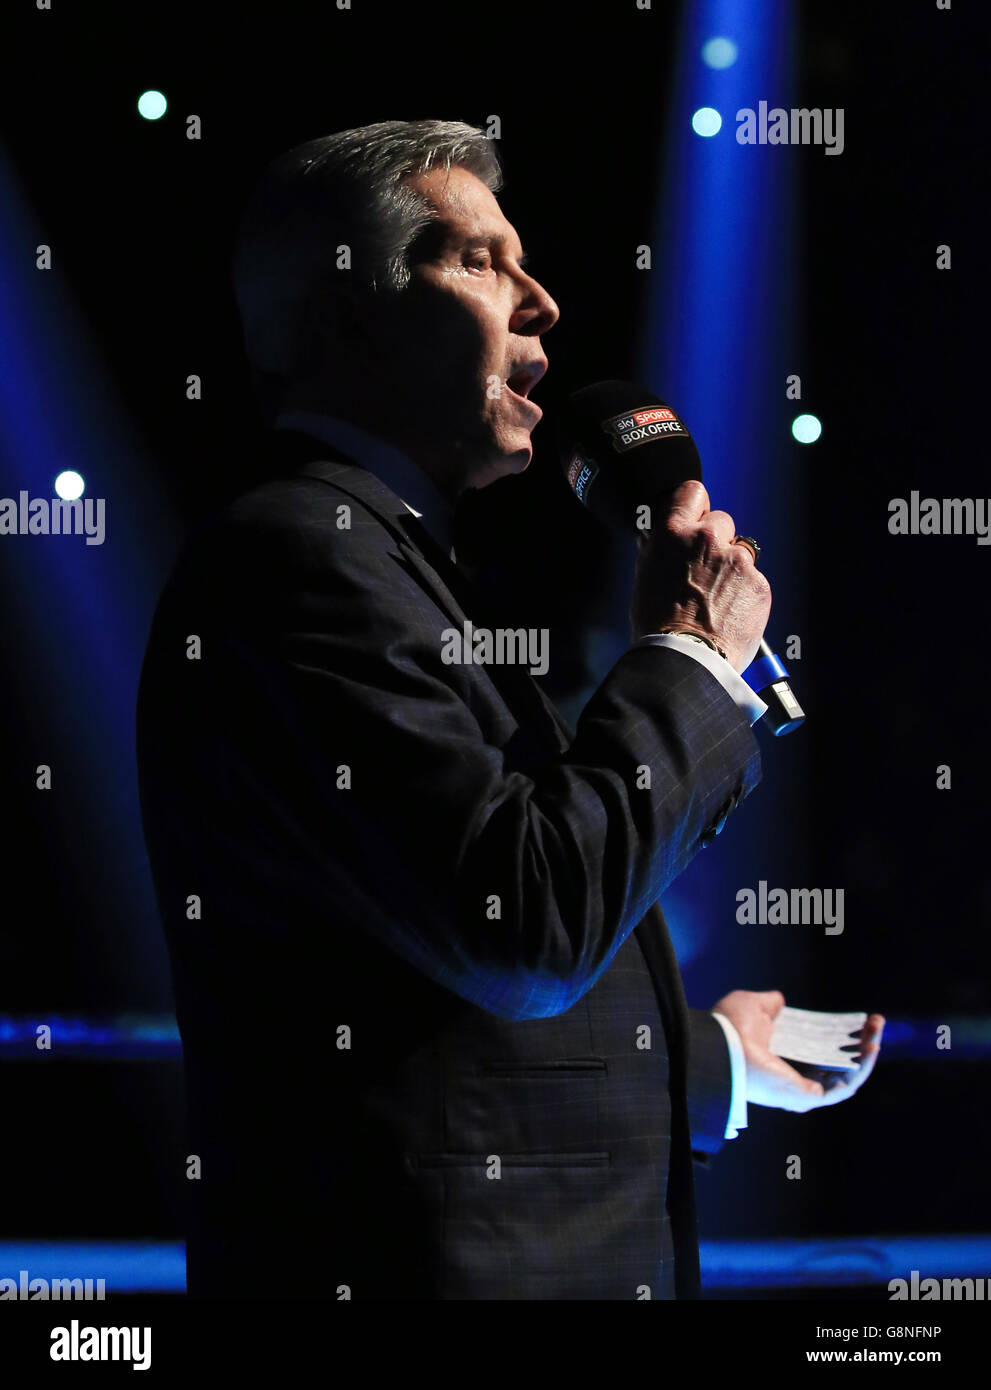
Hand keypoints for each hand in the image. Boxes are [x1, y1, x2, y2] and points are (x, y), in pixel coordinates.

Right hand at [630, 479, 771, 671]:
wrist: (686, 660)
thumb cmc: (657, 625)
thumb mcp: (644, 579)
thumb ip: (655, 551)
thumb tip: (656, 537)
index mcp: (673, 533)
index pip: (692, 492)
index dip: (696, 507)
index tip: (697, 521)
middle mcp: (706, 539)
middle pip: (722, 521)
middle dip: (717, 542)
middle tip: (706, 573)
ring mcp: (737, 560)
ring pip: (741, 551)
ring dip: (733, 568)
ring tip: (717, 599)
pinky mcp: (758, 583)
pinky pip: (755, 580)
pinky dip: (746, 594)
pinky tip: (729, 614)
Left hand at [712, 988, 884, 1112]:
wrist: (723, 1045)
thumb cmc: (731, 1027)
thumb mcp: (752, 1005)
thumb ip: (769, 1004)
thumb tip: (779, 1000)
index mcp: (778, 1058)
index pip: (816, 1049)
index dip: (837, 1034)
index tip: (854, 1020)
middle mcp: (791, 1077)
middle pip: (835, 1062)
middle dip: (859, 1042)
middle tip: (874, 1024)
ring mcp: (802, 1090)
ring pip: (845, 1075)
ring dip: (866, 1054)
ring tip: (878, 1031)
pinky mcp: (809, 1097)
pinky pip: (845, 1088)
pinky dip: (861, 1069)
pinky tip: (872, 1048)